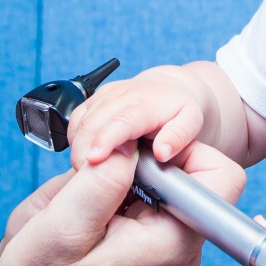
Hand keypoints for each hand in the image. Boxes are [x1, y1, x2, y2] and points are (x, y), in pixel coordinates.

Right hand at [0, 141, 245, 265]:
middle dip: (145, 164)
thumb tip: (134, 143)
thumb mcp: (63, 223)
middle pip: (192, 180)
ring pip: (164, 191)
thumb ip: (104, 178)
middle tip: (94, 175)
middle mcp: (180, 254)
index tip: (132, 153)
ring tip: (82, 204)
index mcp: (172, 245)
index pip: (222, 178)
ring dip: (125, 182)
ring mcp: (165, 258)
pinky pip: (146, 210)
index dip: (182, 149)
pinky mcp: (148, 257)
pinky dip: (118, 200)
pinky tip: (86, 218)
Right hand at [67, 69, 205, 168]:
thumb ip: (178, 137)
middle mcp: (121, 96)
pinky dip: (74, 138)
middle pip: (92, 123)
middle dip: (83, 151)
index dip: (105, 140)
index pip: (120, 122)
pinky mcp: (94, 98)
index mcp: (144, 104)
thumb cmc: (177, 108)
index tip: (93, 160)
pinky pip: (75, 118)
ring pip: (80, 121)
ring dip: (77, 147)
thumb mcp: (190, 121)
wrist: (168, 87)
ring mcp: (104, 96)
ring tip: (85, 172)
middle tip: (86, 179)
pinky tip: (83, 154)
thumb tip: (162, 153)